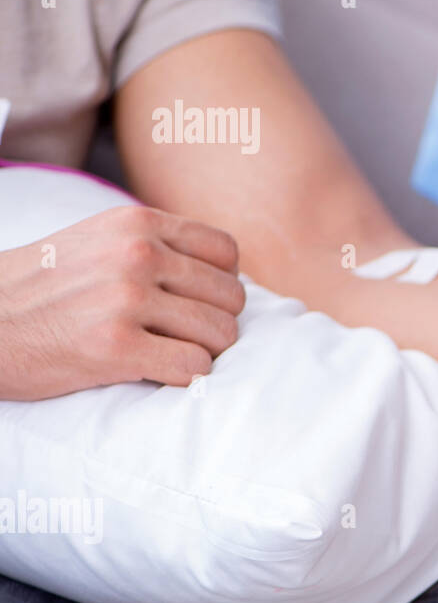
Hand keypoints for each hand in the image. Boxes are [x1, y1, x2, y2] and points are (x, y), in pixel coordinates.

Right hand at [0, 205, 245, 399]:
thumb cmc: (43, 289)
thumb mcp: (98, 241)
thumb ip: (155, 245)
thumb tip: (227, 273)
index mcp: (137, 224)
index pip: (227, 253)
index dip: (221, 284)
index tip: (196, 303)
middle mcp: (137, 255)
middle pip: (230, 298)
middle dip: (215, 323)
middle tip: (183, 337)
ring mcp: (126, 300)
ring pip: (220, 335)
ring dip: (203, 353)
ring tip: (169, 355)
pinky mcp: (115, 347)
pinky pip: (193, 368)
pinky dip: (186, 378)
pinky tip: (158, 374)